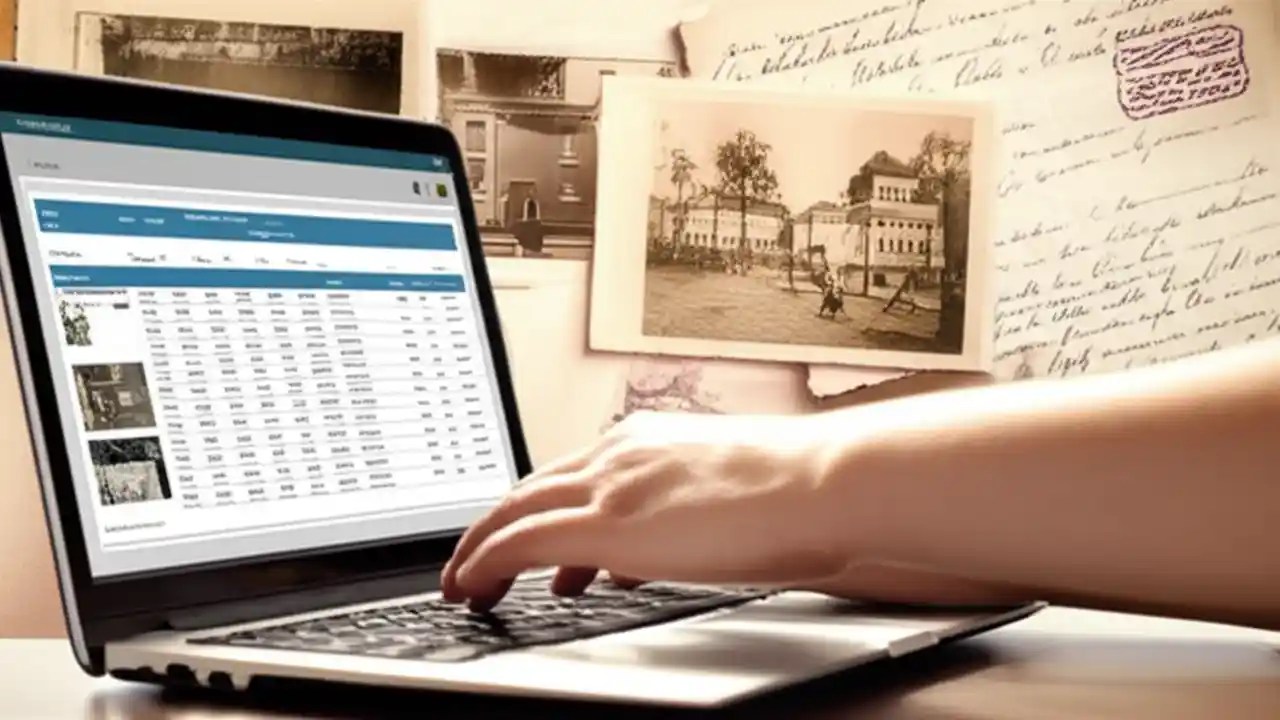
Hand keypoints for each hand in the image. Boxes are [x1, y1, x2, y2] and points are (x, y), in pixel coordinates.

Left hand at [440, 411, 848, 610]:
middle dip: (493, 526)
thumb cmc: (794, 491)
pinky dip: (484, 562)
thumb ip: (676, 517)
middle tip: (475, 560)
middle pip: (528, 488)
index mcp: (645, 442)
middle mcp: (617, 454)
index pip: (569, 474)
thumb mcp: (720, 497)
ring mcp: (609, 484)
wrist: (820, 483)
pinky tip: (474, 586)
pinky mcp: (605, 522)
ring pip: (511, 510)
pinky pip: (518, 542)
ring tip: (466, 579)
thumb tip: (652, 552)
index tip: (526, 538)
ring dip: (479, 545)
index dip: (535, 507)